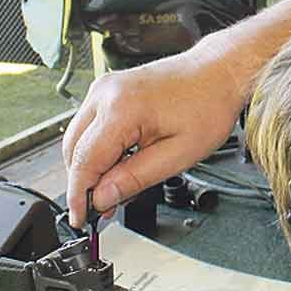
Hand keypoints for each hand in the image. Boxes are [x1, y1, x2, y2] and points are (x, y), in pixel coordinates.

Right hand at [62, 49, 244, 225]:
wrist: (217, 72)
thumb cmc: (208, 105)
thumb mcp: (178, 155)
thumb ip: (135, 178)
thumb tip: (103, 198)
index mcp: (121, 109)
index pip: (84, 161)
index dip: (79, 196)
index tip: (80, 218)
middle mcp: (105, 94)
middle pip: (73, 150)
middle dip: (82, 183)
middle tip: (101, 209)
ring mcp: (104, 88)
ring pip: (76, 138)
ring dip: (87, 166)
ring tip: (112, 188)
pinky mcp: (108, 90)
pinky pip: (88, 125)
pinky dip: (95, 149)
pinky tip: (116, 164)